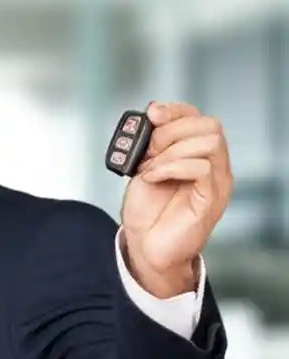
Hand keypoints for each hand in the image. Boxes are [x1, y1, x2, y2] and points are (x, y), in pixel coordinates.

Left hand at [121, 101, 232, 297]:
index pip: (200, 117)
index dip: (176, 110)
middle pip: (209, 125)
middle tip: (147, 151)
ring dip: (170, 151)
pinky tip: (153, 177)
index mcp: (198, 155)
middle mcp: (213, 166)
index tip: (151, 114)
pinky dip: (171, 167)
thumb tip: (152, 113)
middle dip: (171, 131)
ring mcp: (215, 182)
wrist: (146, 248)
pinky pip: (201, 168)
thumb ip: (151, 144)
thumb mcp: (144, 168)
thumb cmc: (147, 212)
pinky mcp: (210, 199)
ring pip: (209, 143)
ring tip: (149, 169)